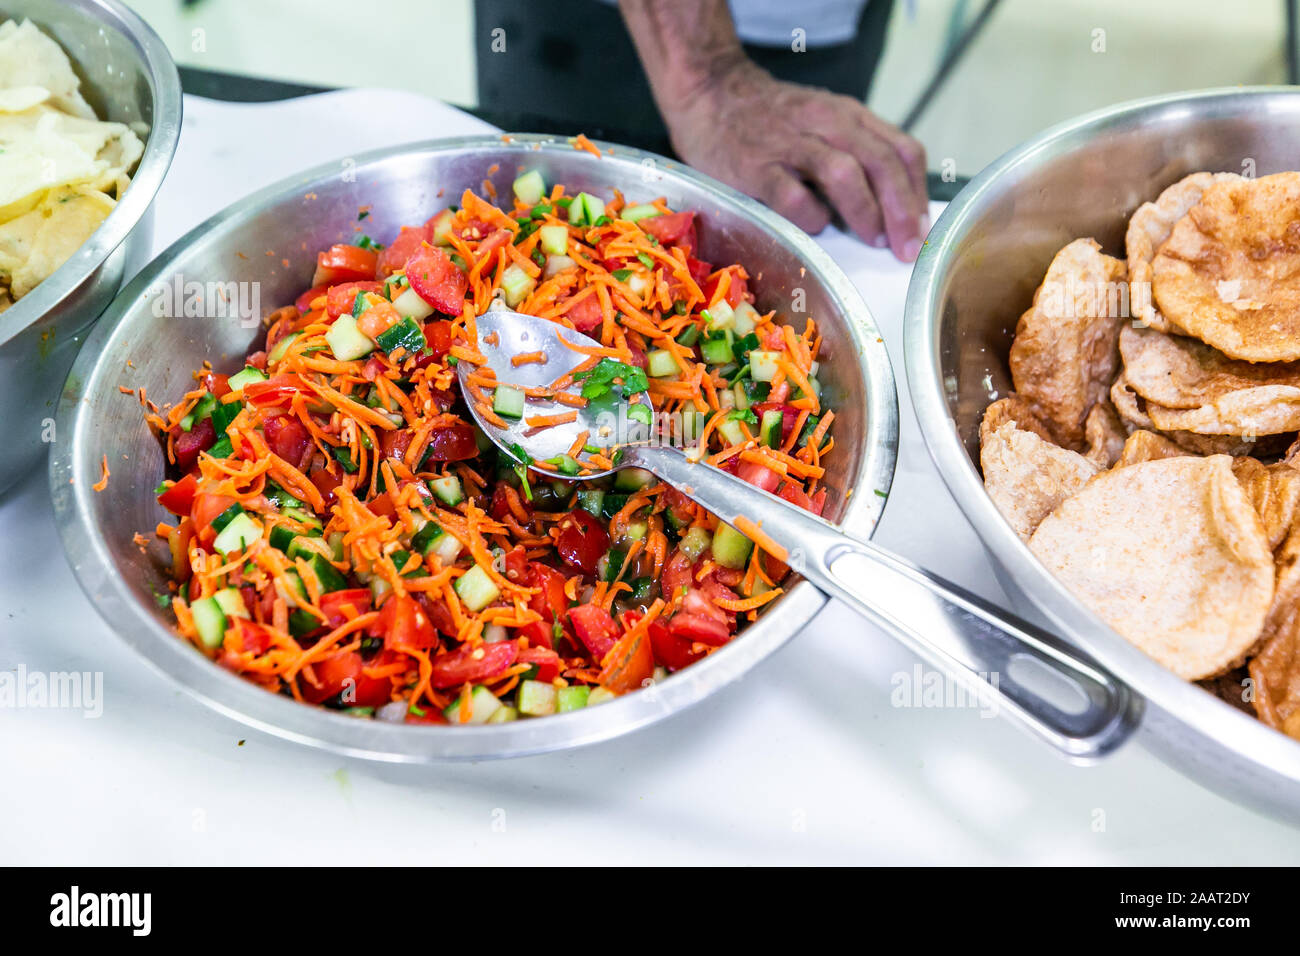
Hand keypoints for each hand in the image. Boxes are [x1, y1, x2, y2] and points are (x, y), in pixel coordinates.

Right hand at [662, 61, 928, 260]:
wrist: (711, 94)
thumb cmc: (771, 121)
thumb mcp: (822, 122)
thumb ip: (854, 155)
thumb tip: (888, 212)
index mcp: (848, 115)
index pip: (901, 149)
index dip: (917, 193)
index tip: (920, 229)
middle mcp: (825, 123)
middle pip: (881, 163)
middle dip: (901, 210)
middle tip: (906, 247)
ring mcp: (790, 144)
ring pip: (845, 174)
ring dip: (866, 213)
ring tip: (873, 240)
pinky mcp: (756, 167)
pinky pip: (793, 198)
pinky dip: (812, 219)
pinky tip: (815, 228)